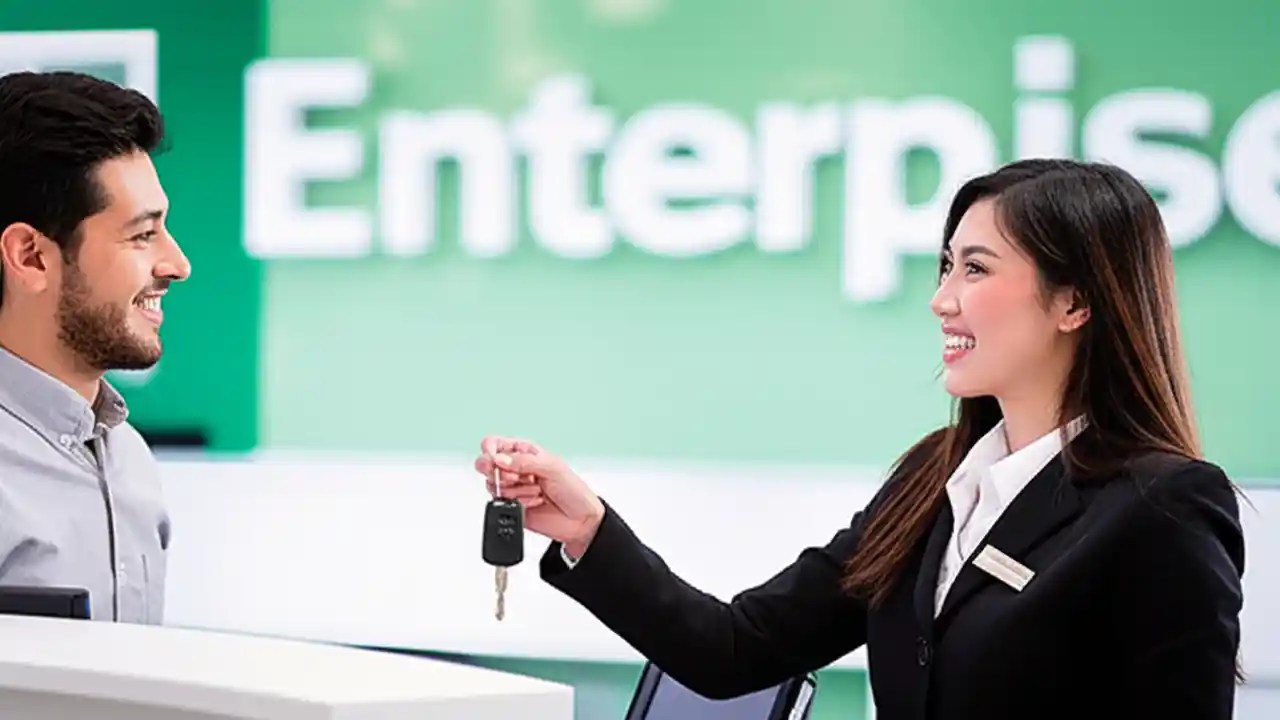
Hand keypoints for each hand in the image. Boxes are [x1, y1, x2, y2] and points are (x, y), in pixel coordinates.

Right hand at [475, 436, 604, 556]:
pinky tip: (534, 502)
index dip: (490, 449)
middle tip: (517, 477)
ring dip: (516, 489)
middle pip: (487, 465)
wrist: (581, 520)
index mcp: (525, 452)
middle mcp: (515, 469)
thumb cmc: (573, 489)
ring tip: (537, 491)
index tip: (495, 459)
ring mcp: (513, 488)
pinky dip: (517, 503)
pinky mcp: (512, 507)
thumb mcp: (552, 467)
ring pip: (493, 485)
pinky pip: (501, 504)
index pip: (496, 444)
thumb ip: (524, 461)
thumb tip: (500, 459)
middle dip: (500, 472)